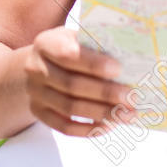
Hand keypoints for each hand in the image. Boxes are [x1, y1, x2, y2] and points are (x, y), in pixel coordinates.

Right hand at [23, 26, 137, 137]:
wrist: (36, 66)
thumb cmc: (66, 49)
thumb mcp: (74, 37)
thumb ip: (94, 44)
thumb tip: (130, 58)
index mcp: (46, 44)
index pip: (68, 55)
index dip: (94, 64)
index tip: (118, 69)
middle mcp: (35, 68)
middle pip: (72, 85)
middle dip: (105, 93)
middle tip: (131, 97)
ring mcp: (35, 93)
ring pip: (70, 108)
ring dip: (102, 113)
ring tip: (127, 114)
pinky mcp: (39, 113)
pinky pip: (64, 127)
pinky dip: (88, 129)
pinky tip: (108, 126)